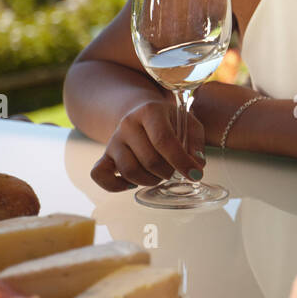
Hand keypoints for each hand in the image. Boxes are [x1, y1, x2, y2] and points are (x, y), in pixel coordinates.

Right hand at [89, 98, 205, 191]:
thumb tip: (196, 164)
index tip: (194, 174)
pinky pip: (100, 174)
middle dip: (167, 172)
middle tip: (173, 170)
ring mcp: (113, 140)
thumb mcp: (188, 123)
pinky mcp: (104, 155)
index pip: (164, 140)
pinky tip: (132, 184)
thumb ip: (196, 142)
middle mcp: (128, 124)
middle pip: (148, 159)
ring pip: (129, 171)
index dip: (181, 161)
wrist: (139, 113)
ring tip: (158, 175)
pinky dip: (116, 186)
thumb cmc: (168, 121)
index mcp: (150, 111)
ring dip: (149, 180)